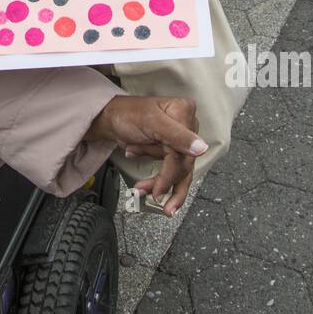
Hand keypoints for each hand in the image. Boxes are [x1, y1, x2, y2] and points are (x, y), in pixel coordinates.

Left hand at [88, 95, 206, 216]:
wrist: (111, 118)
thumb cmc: (127, 113)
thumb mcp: (151, 122)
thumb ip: (177, 135)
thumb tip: (201, 149)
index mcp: (184, 113)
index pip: (184, 151)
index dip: (172, 173)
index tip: (160, 190)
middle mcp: (186, 127)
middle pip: (183, 162)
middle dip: (166, 182)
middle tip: (155, 198)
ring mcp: (178, 140)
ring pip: (179, 170)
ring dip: (163, 185)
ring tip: (154, 200)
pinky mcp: (170, 150)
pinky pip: (170, 170)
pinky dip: (157, 180)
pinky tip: (144, 185)